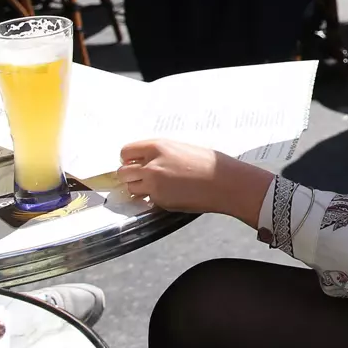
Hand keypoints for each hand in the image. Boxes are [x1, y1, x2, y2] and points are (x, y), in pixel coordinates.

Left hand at [117, 139, 272, 225]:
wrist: (224, 182)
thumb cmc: (210, 163)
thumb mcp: (182, 148)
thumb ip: (161, 154)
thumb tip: (146, 160)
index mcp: (158, 147)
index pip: (126, 152)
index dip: (128, 159)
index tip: (134, 163)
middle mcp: (151, 164)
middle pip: (123, 172)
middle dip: (131, 176)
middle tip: (144, 178)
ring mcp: (153, 184)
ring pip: (130, 188)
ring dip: (139, 189)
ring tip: (156, 188)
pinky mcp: (159, 200)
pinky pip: (146, 200)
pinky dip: (152, 199)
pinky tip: (167, 195)